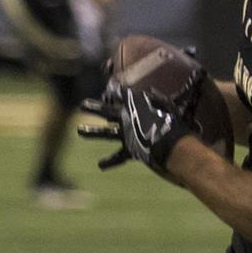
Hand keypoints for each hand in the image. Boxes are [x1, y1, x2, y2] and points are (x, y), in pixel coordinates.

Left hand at [77, 79, 194, 177]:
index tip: (110, 87)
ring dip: (91, 132)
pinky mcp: (129, 150)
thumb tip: (150, 92)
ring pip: (105, 133)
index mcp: (135, 106)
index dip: (114, 90)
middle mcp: (126, 119)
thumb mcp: (166, 105)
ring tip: (79, 130)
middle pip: (106, 111)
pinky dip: (109, 162)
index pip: (121, 94)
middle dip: (94, 107)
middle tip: (82, 104)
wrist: (171, 144)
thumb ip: (157, 99)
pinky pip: (117, 157)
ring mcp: (125, 135)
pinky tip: (99, 165)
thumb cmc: (173, 122)